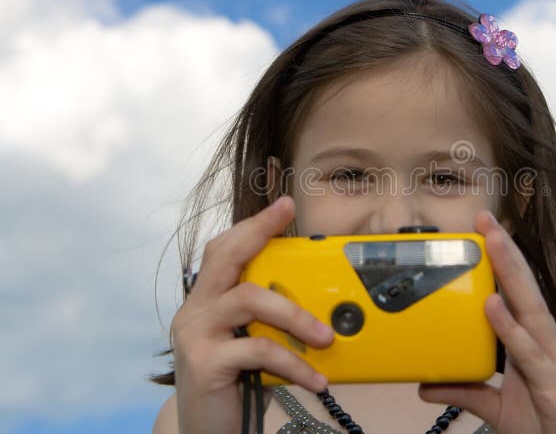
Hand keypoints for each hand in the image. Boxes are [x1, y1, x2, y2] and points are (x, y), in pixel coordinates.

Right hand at [171, 196, 333, 433]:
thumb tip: (319, 299)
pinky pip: (258, 350)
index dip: (254, 226)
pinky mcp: (204, 364)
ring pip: (249, 299)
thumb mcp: (252, 342)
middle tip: (293, 222)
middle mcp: (195, 311)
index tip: (284, 206)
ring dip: (295, 315)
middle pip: (226, 258)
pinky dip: (293, 363)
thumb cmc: (236, 384)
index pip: (225, 250)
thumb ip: (270, 318)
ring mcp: (195, 336)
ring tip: (326, 337)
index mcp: (207, 300)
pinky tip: (314, 378)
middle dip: (262, 234)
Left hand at [418, 210, 555, 433]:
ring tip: (492, 242)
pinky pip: (529, 353)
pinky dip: (510, 328)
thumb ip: (467, 391)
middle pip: (525, 290)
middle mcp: (546, 345)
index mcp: (534, 344)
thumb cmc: (548, 426)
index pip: (517, 295)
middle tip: (485, 219)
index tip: (482, 234)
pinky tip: (493, 305)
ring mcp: (554, 363)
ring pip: (531, 310)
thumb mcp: (499, 407)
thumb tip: (426, 386)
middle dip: (506, 253)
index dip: (502, 265)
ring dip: (512, 273)